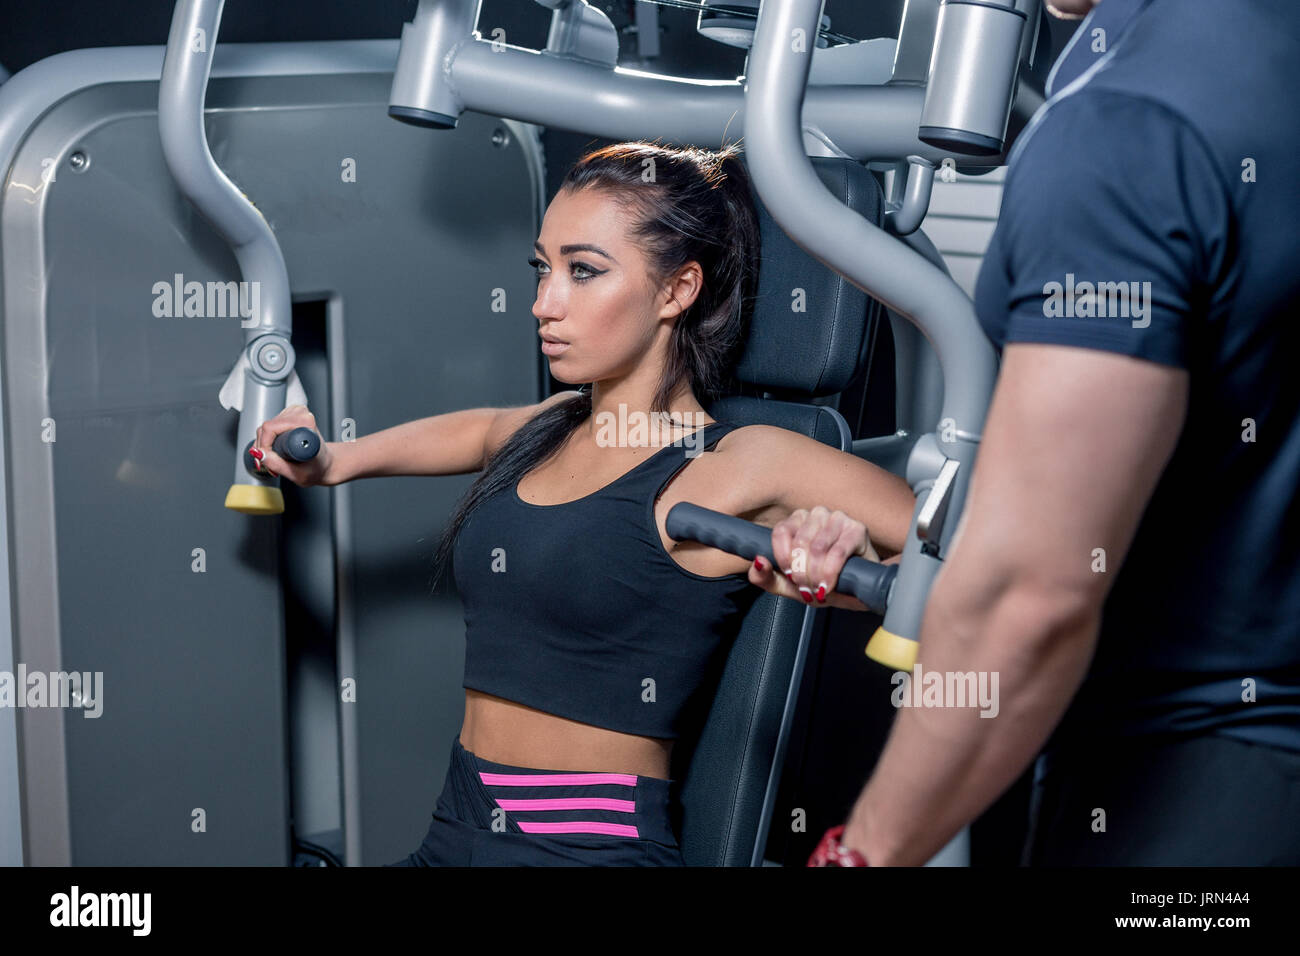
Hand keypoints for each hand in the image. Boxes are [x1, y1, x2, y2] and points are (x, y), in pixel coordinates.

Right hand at [253, 404, 332, 486]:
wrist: (326, 463)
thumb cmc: (317, 467)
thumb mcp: (298, 474)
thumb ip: (277, 465)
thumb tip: (258, 454)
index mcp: (305, 423)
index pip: (271, 428)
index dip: (265, 446)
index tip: (269, 461)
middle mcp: (300, 414)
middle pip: (265, 428)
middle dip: (263, 450)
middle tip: (271, 466)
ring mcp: (294, 413)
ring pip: (264, 429)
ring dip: (264, 447)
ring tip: (276, 461)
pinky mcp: (288, 415)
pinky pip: (268, 428)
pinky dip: (267, 442)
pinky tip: (276, 452)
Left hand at [747, 505, 880, 610]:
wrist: (857, 591)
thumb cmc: (823, 582)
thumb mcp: (789, 585)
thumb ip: (766, 577)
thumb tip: (758, 561)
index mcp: (797, 521)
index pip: (781, 532)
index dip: (784, 559)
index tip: (790, 577)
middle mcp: (816, 514)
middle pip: (799, 542)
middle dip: (801, 573)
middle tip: (807, 589)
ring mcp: (838, 518)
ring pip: (818, 547)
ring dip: (816, 574)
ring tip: (820, 588)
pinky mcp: (857, 529)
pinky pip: (838, 552)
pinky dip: (830, 572)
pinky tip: (829, 585)